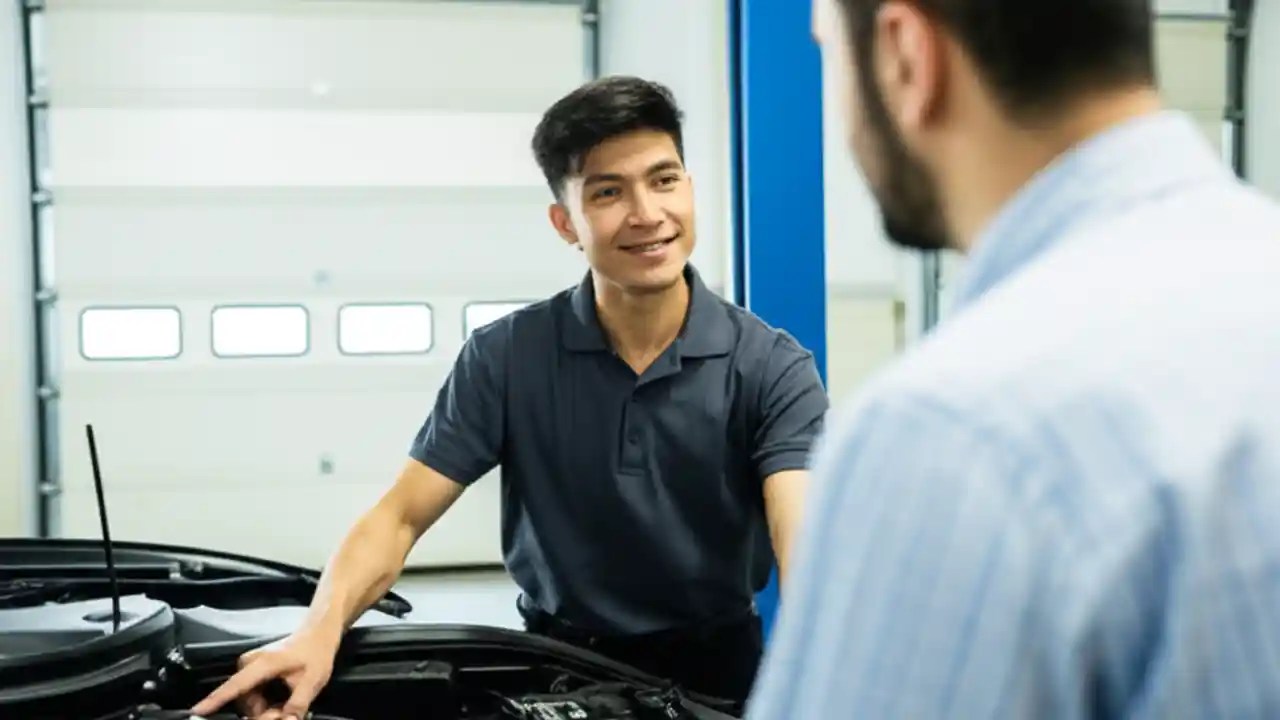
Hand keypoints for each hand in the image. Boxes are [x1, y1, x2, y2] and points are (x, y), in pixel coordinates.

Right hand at [190, 628, 337, 719]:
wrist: (316, 636)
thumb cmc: (315, 655)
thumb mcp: (312, 682)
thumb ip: (297, 705)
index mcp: (262, 664)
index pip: (234, 686)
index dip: (215, 700)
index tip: (196, 711)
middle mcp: (248, 664)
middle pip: (245, 703)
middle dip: (264, 715)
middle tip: (287, 714)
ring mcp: (248, 668)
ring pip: (248, 704)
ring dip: (266, 711)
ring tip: (288, 706)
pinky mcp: (250, 674)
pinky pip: (251, 698)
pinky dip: (265, 705)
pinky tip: (281, 702)